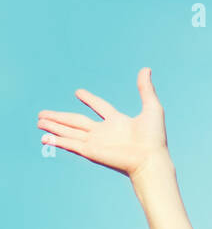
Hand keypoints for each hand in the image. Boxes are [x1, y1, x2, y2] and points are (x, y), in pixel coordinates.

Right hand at [36, 67, 168, 178]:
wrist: (151, 160)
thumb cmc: (155, 138)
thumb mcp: (152, 108)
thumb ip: (146, 89)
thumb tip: (146, 69)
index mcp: (118, 122)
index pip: (100, 107)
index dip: (89, 99)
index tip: (78, 92)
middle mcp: (104, 132)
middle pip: (76, 121)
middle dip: (59, 117)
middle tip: (42, 113)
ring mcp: (96, 142)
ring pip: (68, 131)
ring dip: (53, 126)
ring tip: (39, 122)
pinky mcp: (90, 151)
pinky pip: (69, 144)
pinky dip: (56, 140)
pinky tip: (43, 137)